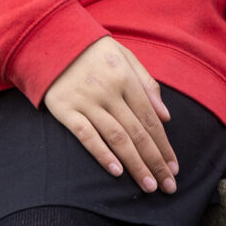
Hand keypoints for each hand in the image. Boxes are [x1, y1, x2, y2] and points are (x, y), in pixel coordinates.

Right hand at [43, 36, 178, 193]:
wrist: (51, 39)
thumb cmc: (93, 51)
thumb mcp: (125, 57)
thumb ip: (147, 84)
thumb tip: (166, 116)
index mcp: (127, 79)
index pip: (150, 119)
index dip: (164, 145)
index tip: (175, 168)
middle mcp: (110, 92)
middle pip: (138, 133)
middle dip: (155, 161)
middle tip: (168, 186)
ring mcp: (87, 102)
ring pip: (117, 138)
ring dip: (135, 164)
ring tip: (148, 185)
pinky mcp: (65, 110)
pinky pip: (86, 135)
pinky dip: (102, 154)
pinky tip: (117, 171)